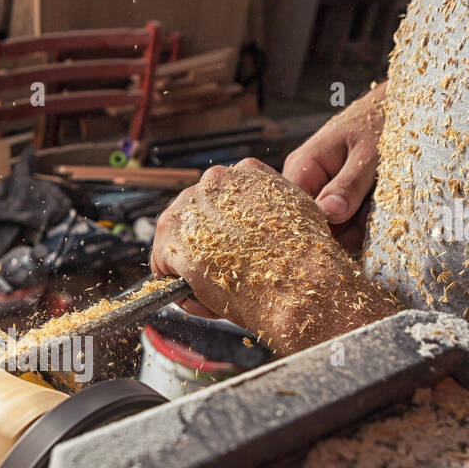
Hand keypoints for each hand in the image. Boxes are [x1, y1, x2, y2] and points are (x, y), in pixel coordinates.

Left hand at [151, 158, 397, 355]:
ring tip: (207, 288)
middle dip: (198, 242)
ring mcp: (192, 209)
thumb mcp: (297, 211)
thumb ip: (272, 205)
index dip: (219, 225)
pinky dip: (175, 283)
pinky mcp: (176, 241)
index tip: (226, 246)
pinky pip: (163, 263)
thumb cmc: (306, 257)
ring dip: (184, 263)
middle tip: (215, 271)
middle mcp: (215, 182)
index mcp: (246, 171)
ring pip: (173, 236)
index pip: (217, 194)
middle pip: (191, 212)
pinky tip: (197, 296)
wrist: (301, 282)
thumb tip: (259, 219)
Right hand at [282, 81, 387, 253]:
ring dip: (357, 226)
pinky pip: (346, 222)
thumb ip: (349, 184)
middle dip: (342, 229)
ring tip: (377, 205)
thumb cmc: (382, 119)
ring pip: (333, 227)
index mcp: (302, 166)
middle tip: (369, 215)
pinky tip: (377, 208)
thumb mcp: (369, 153)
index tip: (341, 236)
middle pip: (312, 224)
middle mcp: (305, 181)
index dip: (313, 229)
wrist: (404, 106)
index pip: (292, 211)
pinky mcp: (339, 198)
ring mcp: (322, 191)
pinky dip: (364, 221)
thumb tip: (328, 213)